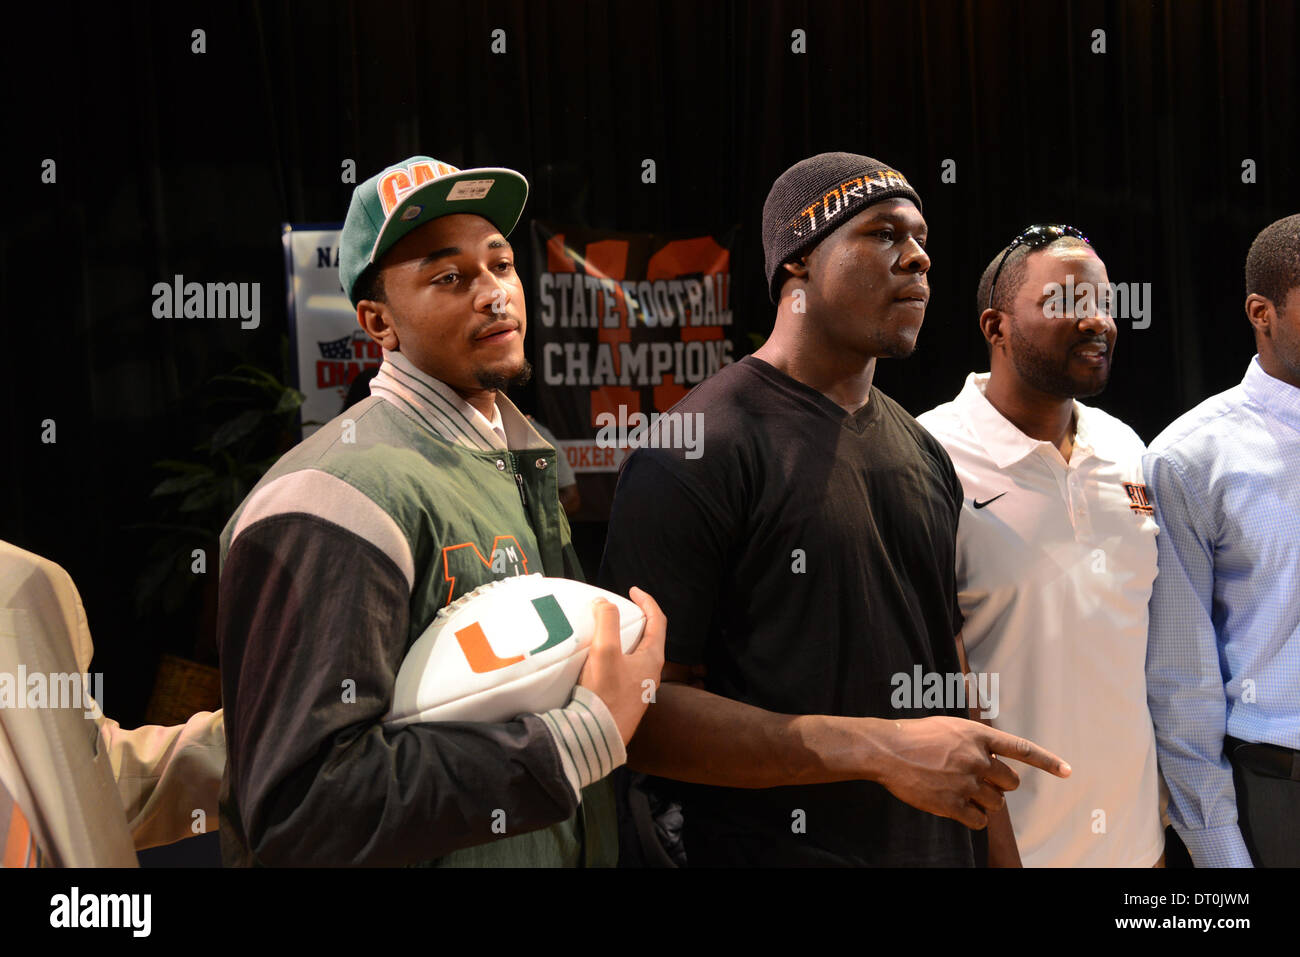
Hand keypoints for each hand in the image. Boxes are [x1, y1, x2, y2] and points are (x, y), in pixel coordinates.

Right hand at [577, 587, 665, 745]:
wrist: (597, 735)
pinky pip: (625, 670)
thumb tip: (604, 603)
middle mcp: (651, 673)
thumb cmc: (605, 693)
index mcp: (652, 658)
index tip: (633, 590)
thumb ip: (606, 621)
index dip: (647, 601)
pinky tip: (598, 660)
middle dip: (635, 620)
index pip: (658, 621)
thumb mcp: (605, 650)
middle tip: (618, 610)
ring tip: (606, 632)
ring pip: (636, 655)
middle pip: (649, 638)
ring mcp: (639, 688)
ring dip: (624, 639)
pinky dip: (615, 656)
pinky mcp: (626, 699)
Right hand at [874, 716, 1069, 829]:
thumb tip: (994, 761)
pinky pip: (979, 820)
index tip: (1067, 771)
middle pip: (1011, 783)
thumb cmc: (915, 737)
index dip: (1047, 761)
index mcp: (978, 736)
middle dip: (1000, 787)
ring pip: (996, 804)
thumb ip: (975, 741)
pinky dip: (973, 818)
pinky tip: (957, 808)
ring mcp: (966, 781)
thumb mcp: (950, 728)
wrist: (887, 750)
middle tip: (980, 783)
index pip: (1021, 748)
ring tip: (961, 792)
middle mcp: (977, 758)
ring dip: (984, 803)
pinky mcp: (952, 802)